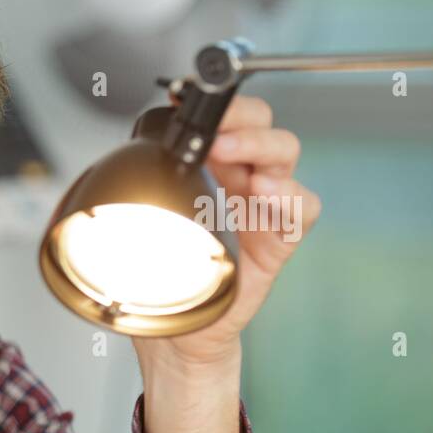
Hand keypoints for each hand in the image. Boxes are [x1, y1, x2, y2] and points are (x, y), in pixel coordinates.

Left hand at [133, 94, 322, 369]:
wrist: (176, 332)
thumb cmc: (162, 274)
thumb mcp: (141, 220)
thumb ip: (144, 183)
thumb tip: (130, 146)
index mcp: (210, 167)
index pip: (228, 118)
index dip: (218, 105)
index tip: (193, 101)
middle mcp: (240, 179)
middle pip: (263, 125)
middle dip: (243, 119)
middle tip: (216, 133)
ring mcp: (263, 206)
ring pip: (285, 155)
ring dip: (262, 149)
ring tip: (234, 158)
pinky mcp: (279, 238)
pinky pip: (302, 207)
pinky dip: (288, 196)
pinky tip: (263, 195)